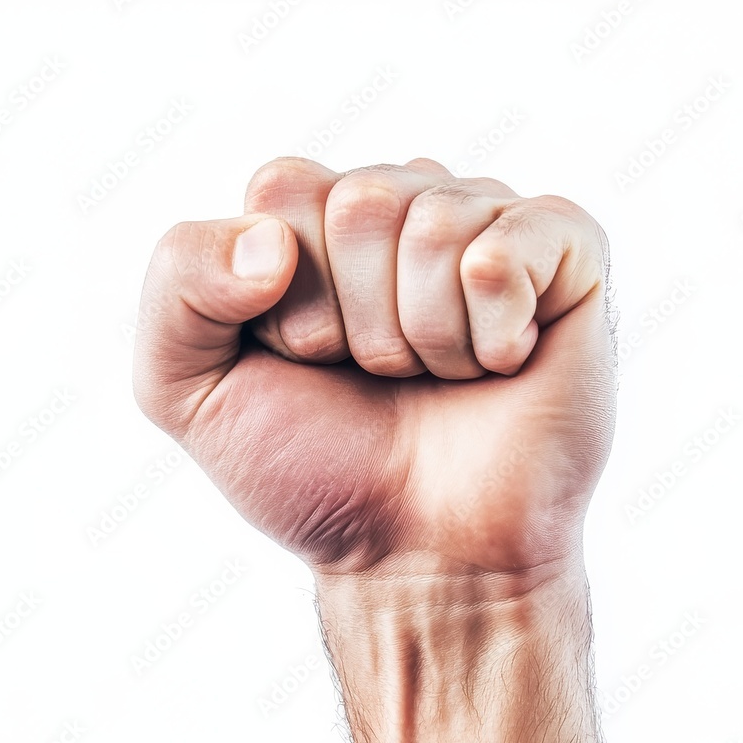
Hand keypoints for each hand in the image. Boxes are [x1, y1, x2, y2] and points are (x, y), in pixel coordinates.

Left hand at [134, 157, 614, 578]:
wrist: (424, 555)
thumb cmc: (318, 473)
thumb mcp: (189, 392)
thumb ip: (175, 286)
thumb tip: (270, 238)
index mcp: (324, 225)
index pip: (284, 186)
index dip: (289, 298)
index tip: (314, 361)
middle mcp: (409, 209)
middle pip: (361, 200)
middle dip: (359, 323)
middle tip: (385, 378)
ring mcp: (491, 227)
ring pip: (435, 226)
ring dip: (425, 338)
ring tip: (441, 380)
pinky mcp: (567, 257)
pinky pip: (512, 247)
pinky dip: (492, 332)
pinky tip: (502, 365)